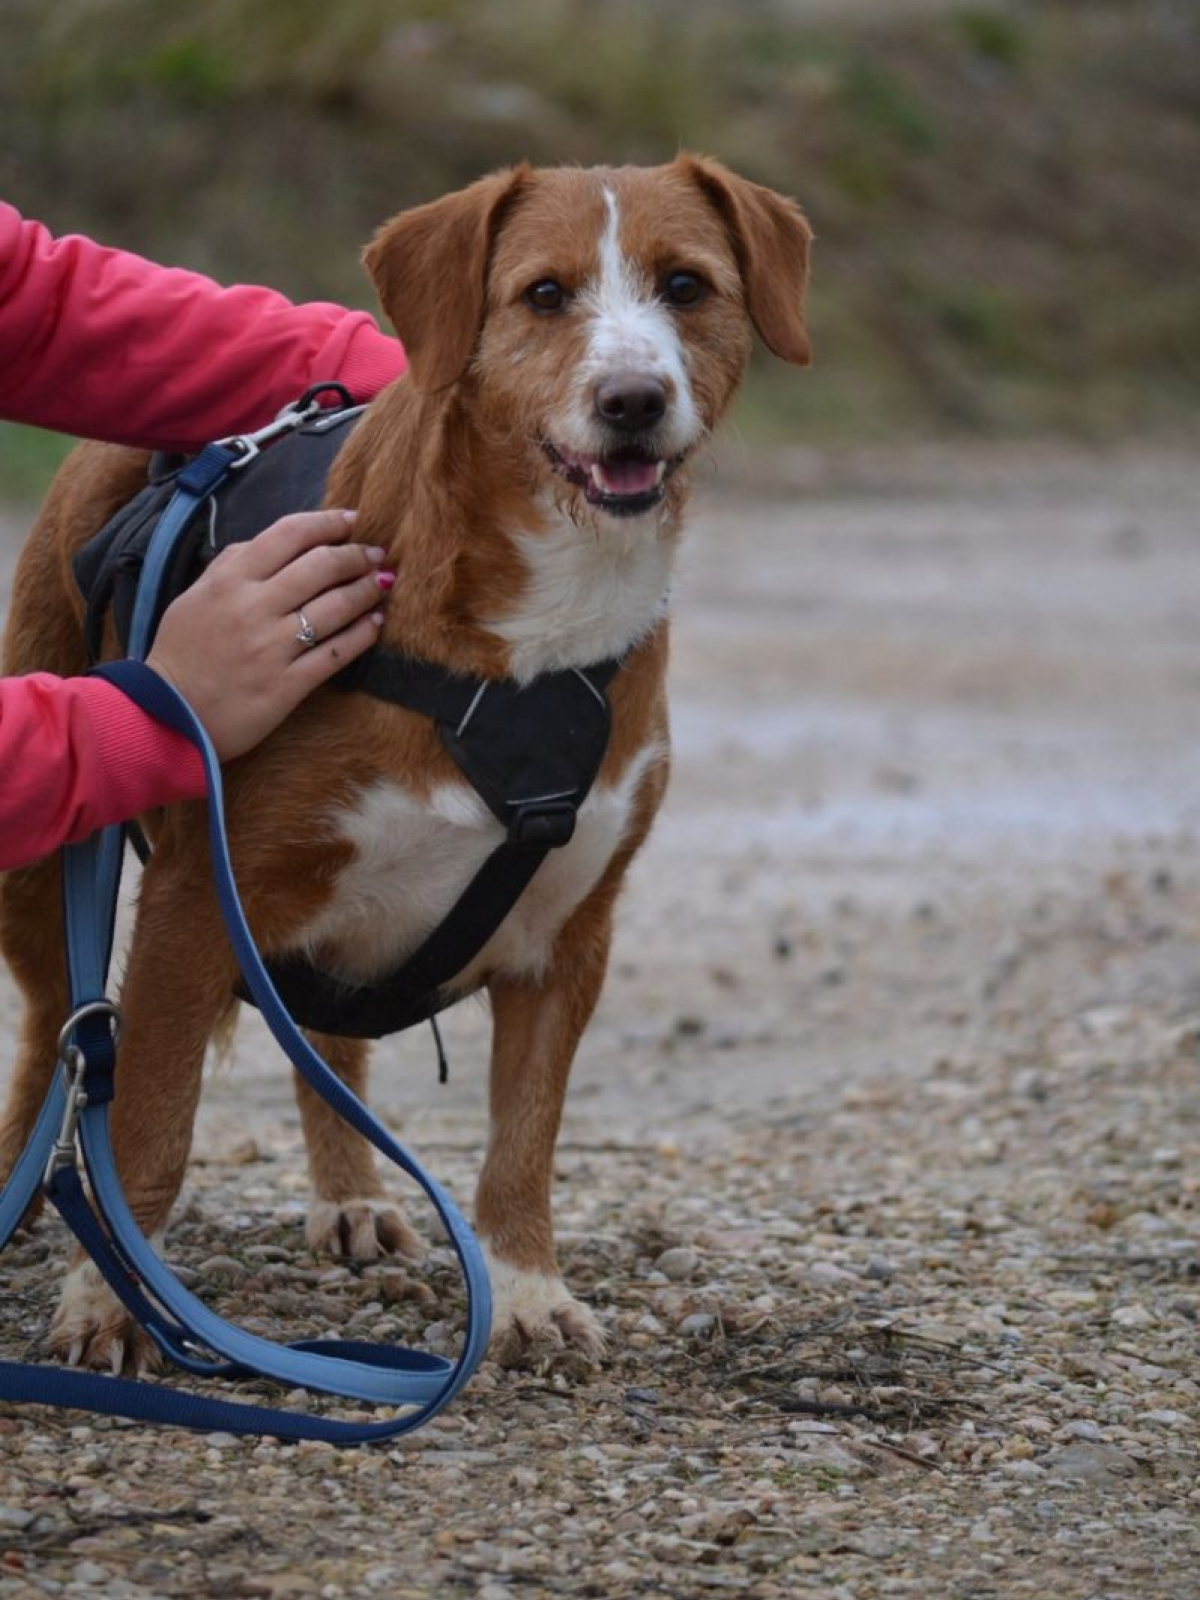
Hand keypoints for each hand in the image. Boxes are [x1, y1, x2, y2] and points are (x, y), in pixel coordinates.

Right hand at [146, 509, 392, 760]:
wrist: (168, 715)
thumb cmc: (181, 653)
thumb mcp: (195, 596)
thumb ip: (231, 565)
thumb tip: (270, 544)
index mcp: (230, 580)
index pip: (289, 534)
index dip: (327, 522)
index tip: (351, 519)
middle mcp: (255, 608)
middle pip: (321, 566)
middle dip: (356, 555)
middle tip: (375, 553)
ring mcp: (273, 647)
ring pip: (336, 607)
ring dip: (367, 590)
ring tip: (382, 582)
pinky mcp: (288, 685)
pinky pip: (337, 653)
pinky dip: (363, 634)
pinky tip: (376, 622)